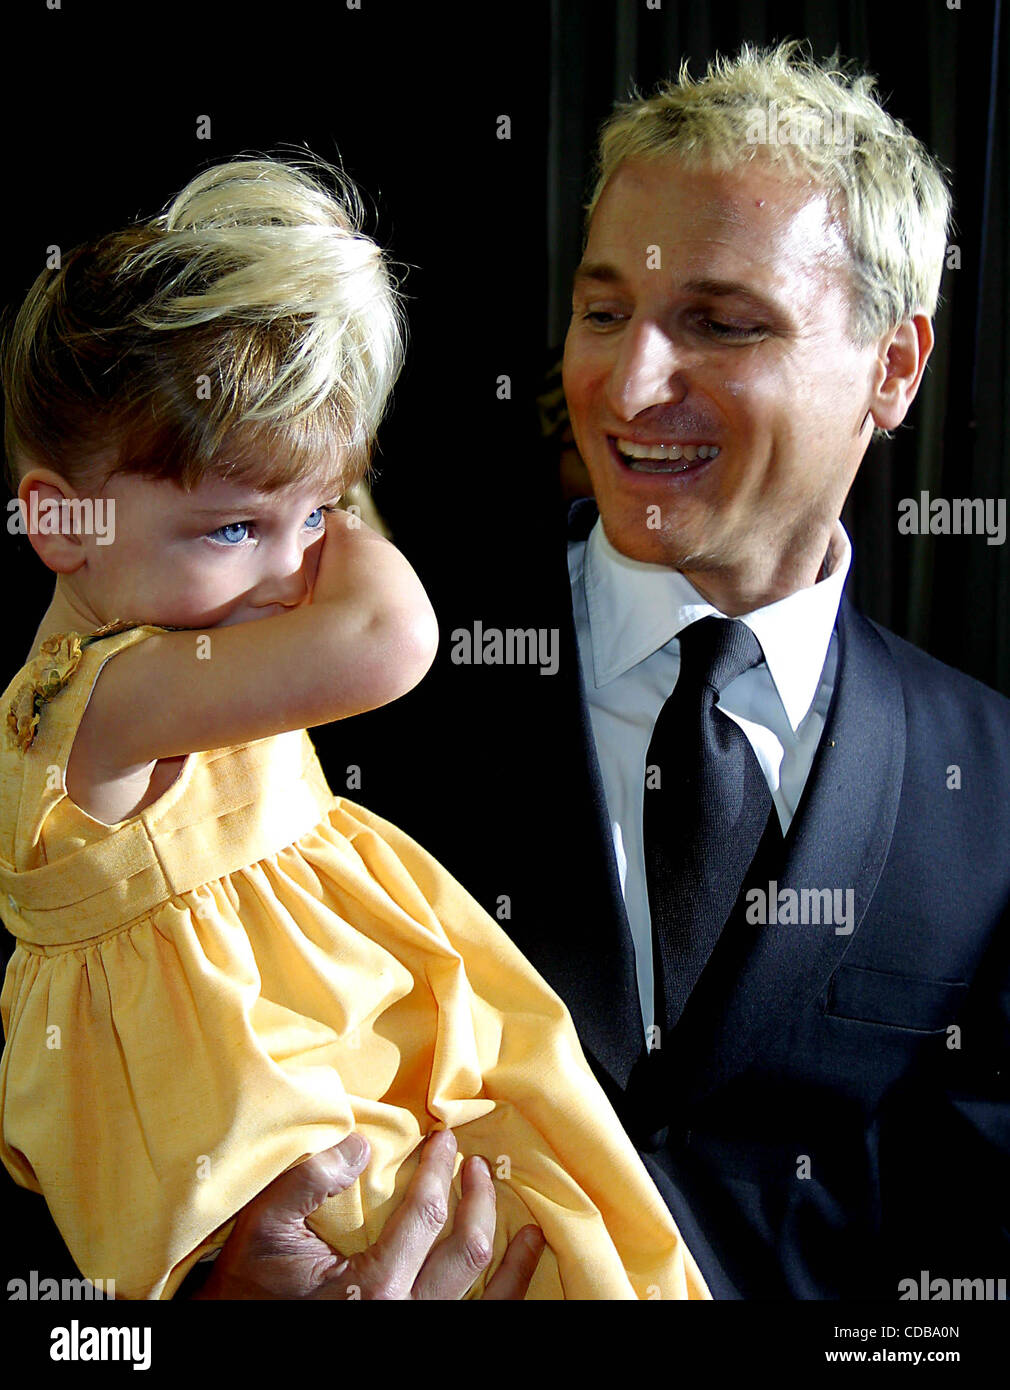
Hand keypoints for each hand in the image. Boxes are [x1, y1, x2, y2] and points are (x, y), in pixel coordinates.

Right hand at [192, 1130, 544, 1299]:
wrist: (242, 1329)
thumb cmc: (253, 1282)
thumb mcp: (265, 1223)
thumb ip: (310, 1180)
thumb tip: (360, 1144)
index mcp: (372, 1287)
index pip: (425, 1215)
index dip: (437, 1169)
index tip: (443, 1139)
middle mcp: (404, 1313)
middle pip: (467, 1250)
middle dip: (477, 1198)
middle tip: (472, 1164)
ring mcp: (418, 1328)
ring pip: (489, 1294)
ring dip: (509, 1249)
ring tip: (518, 1213)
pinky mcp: (418, 1334)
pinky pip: (483, 1316)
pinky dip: (509, 1287)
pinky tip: (523, 1257)